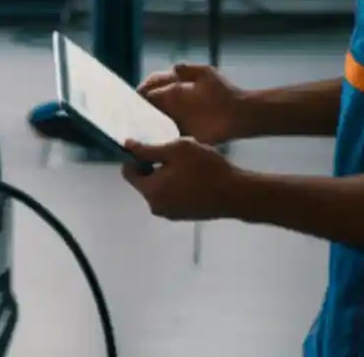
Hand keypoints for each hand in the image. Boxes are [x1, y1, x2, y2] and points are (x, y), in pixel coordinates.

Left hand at [120, 139, 242, 220]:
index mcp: (150, 191)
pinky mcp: (184, 216)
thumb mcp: (176, 150)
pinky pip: (171, 197)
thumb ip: (148, 149)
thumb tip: (127, 146)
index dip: (135, 157)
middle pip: (144, 181)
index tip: (150, 146)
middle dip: (152, 166)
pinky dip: (176, 186)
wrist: (236, 194)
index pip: (128, 172)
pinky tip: (194, 176)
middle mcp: (156, 206)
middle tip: (172, 153)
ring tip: (185, 164)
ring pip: (159, 189)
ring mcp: (170, 214)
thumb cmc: (205, 168)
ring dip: (166, 176)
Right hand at [137, 64, 251, 143]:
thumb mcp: (207, 74)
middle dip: (138, 107)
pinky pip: (166, 135)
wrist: (239, 114)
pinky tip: (152, 139)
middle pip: (149, 103)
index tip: (133, 96)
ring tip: (135, 128)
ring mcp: (177, 117)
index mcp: (175, 85)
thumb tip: (173, 68)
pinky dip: (158, 137)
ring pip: (154, 120)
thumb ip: (189, 70)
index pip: (152, 85)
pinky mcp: (183, 132)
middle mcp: (172, 101)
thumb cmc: (223, 92)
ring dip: (145, 123)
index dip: (143, 89)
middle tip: (129, 114)